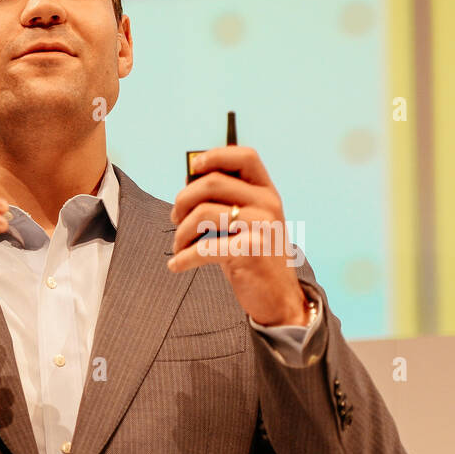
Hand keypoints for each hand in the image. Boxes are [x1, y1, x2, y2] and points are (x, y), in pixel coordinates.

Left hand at [168, 146, 307, 325]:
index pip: (245, 156)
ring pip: (203, 213)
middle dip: (183, 200)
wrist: (280, 297)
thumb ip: (225, 201)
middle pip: (212, 182)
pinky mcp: (251, 251)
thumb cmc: (256, 258)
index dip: (216, 155)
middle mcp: (267, 204)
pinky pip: (204, 247)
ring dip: (181, 232)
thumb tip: (188, 180)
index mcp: (267, 192)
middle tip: (175, 219)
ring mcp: (262, 226)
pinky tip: (176, 265)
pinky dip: (183, 257)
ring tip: (178, 246)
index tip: (193, 166)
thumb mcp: (247, 223)